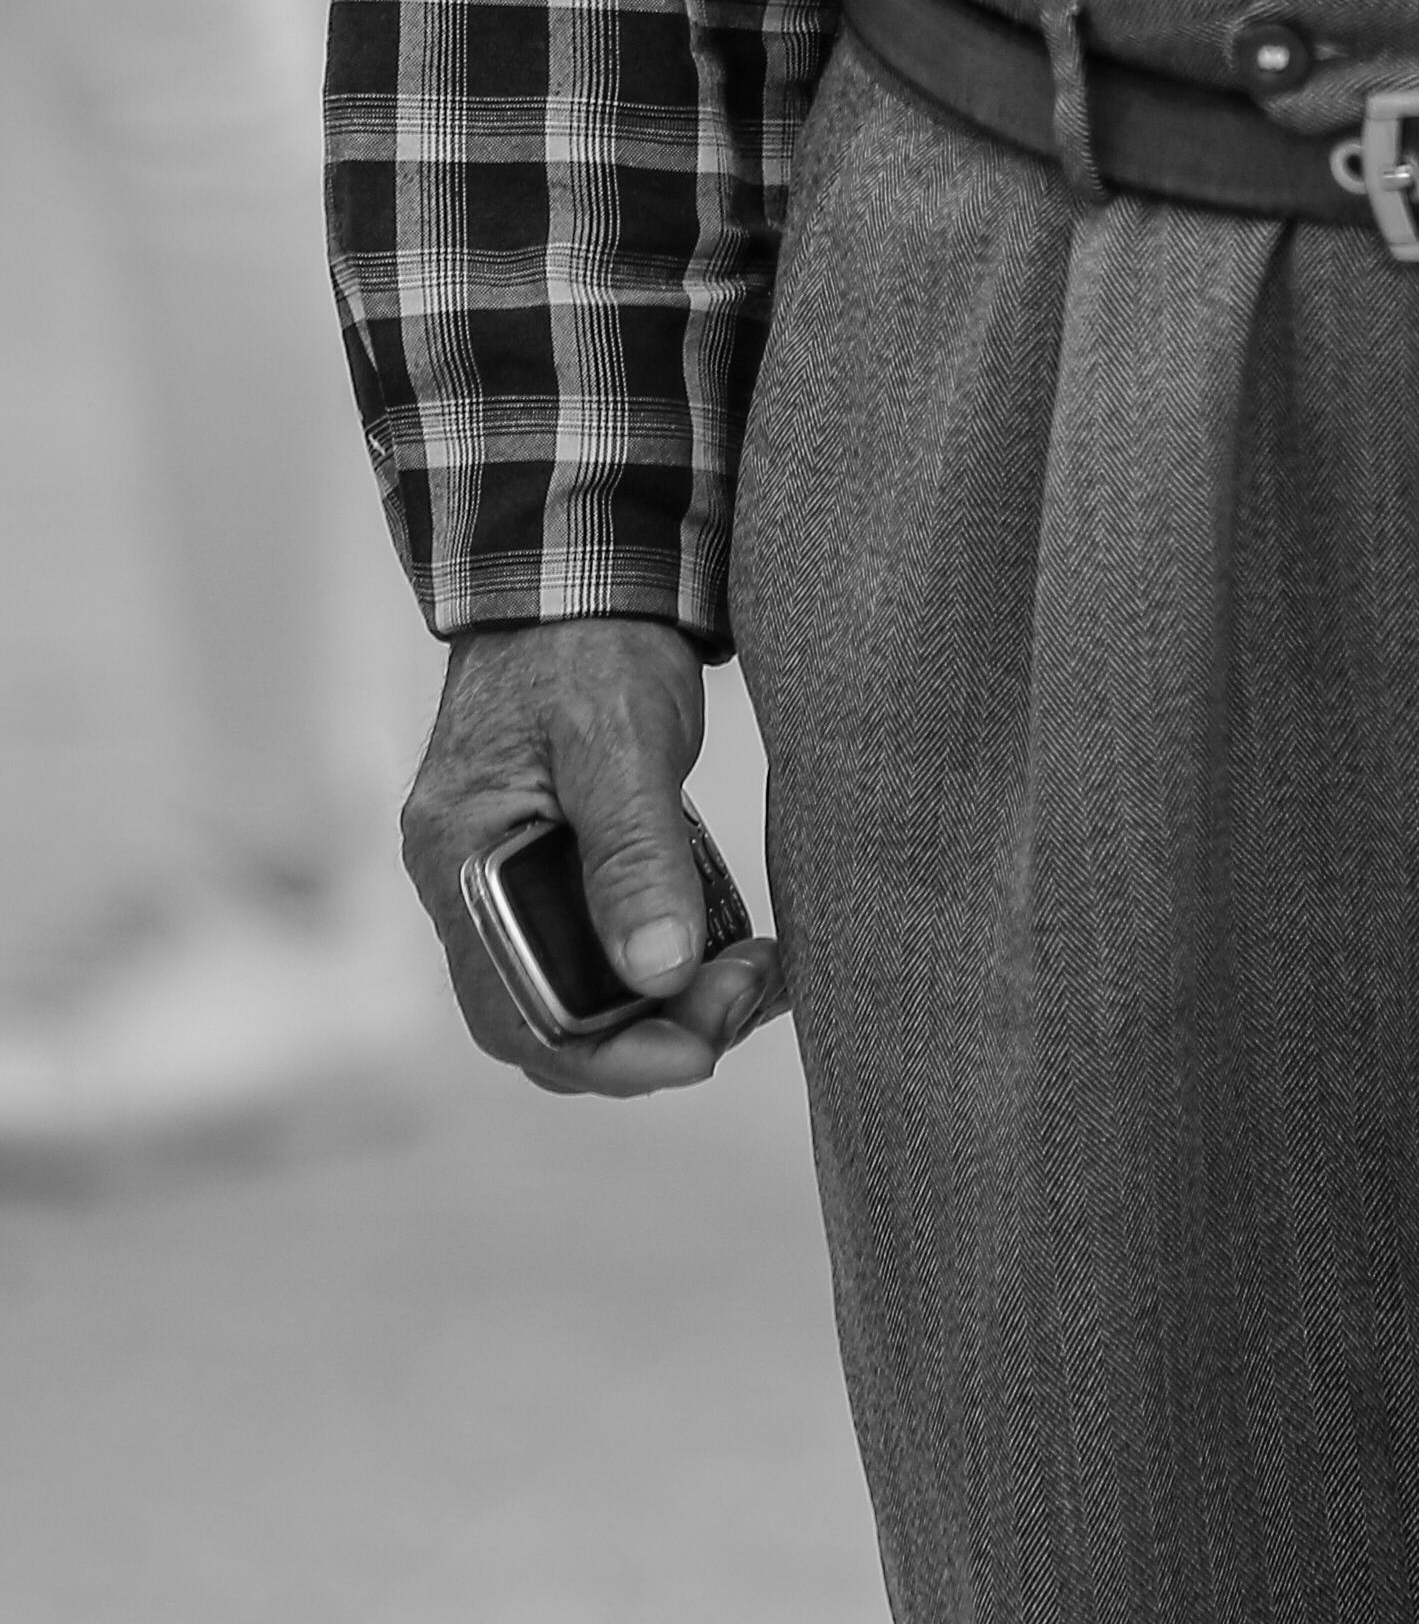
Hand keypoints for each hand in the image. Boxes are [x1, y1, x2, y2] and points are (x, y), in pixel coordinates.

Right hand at [399, 620, 787, 1100]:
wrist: (579, 565)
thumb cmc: (590, 639)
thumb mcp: (619, 739)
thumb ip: (634, 854)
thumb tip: (659, 973)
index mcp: (460, 859)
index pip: (518, 1014)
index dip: (612, 1058)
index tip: (706, 1050)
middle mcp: (466, 886)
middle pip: (548, 1020)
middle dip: (653, 1033)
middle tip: (747, 994)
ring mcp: (502, 876)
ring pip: (577, 992)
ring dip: (665, 1003)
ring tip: (754, 975)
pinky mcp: (550, 861)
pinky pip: (594, 945)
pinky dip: (660, 960)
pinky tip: (729, 947)